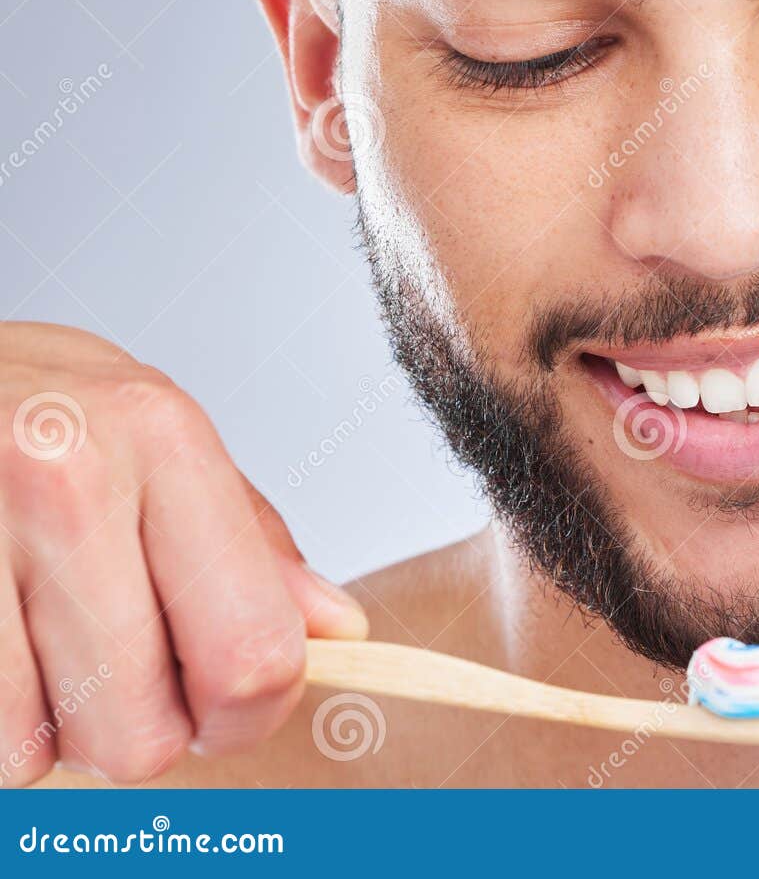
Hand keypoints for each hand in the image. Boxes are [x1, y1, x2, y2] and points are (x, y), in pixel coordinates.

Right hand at [0, 323, 366, 785]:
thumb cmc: (26, 402)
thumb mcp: (153, 431)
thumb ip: (247, 539)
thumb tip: (335, 626)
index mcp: (163, 438)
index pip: (250, 652)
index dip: (248, 715)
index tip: (228, 707)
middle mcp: (68, 480)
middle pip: (142, 732)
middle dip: (138, 727)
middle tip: (117, 667)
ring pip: (40, 750)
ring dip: (48, 724)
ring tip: (38, 636)